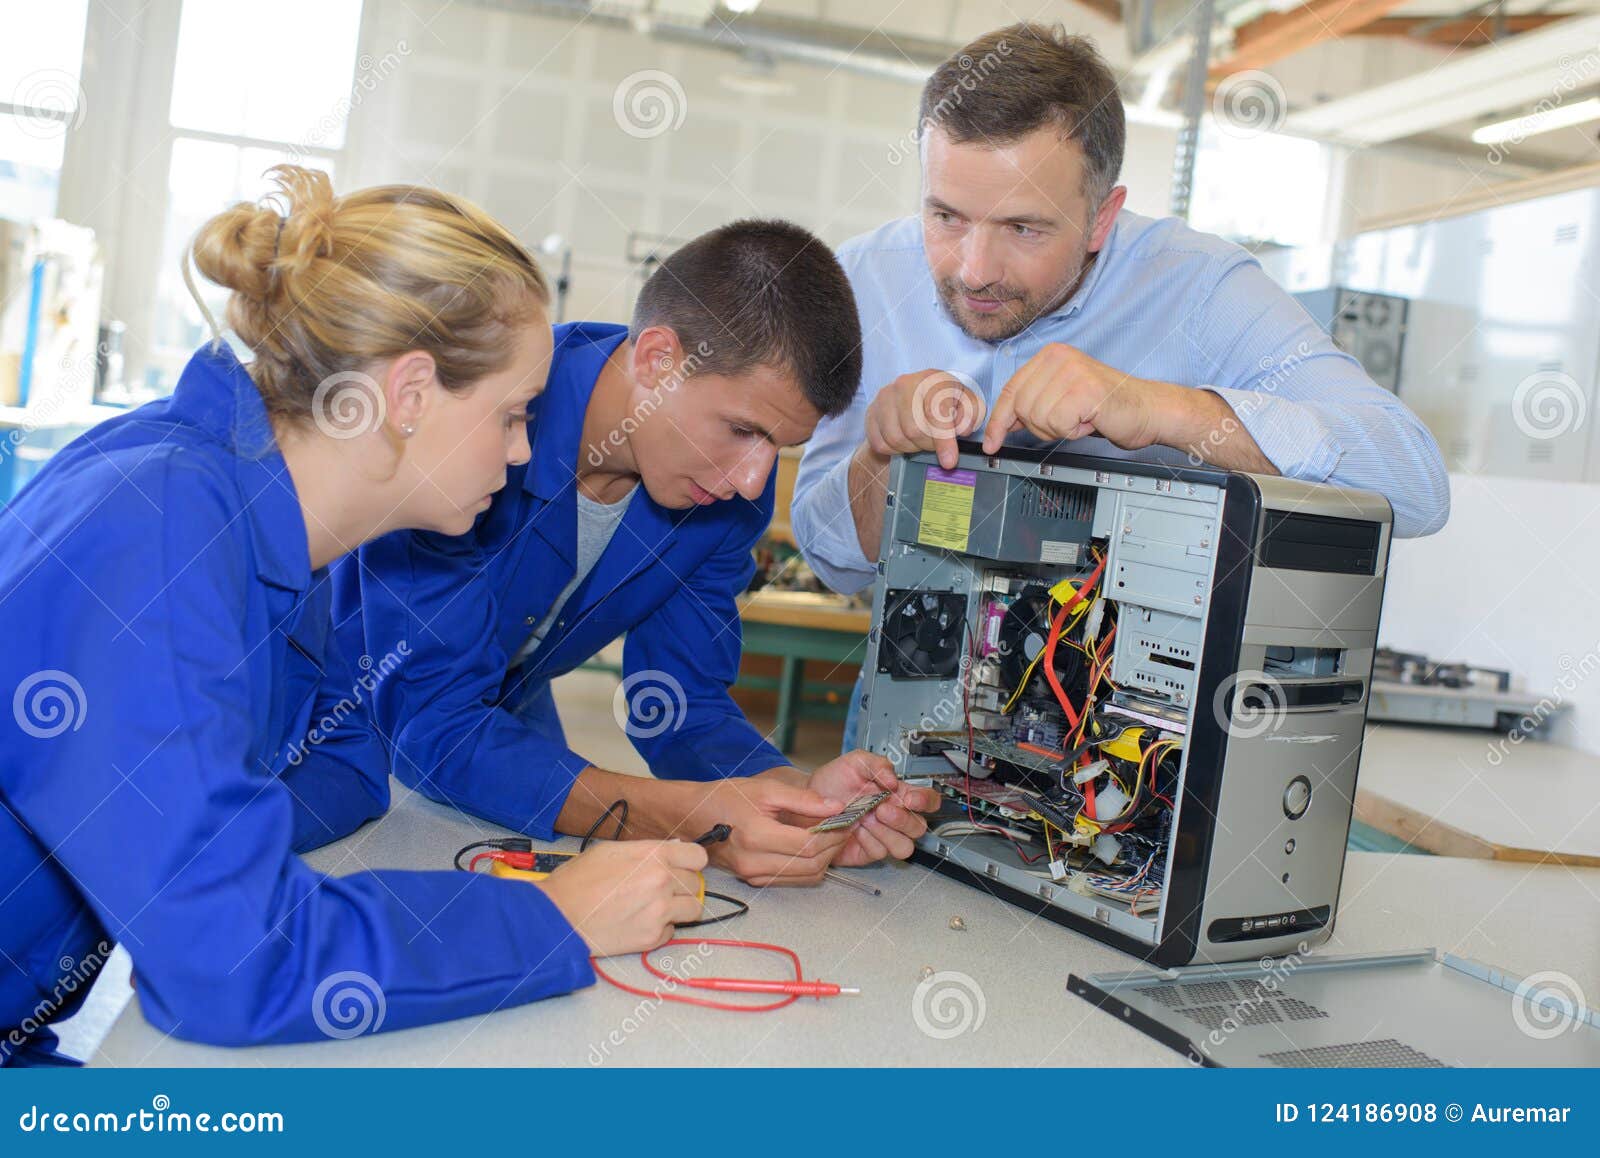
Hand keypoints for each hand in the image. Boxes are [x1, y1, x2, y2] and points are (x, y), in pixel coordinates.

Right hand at [537, 839, 706, 957]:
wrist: (557, 916)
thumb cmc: (577, 880)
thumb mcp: (611, 850)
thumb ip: (646, 851)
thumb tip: (671, 853)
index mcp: (654, 855)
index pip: (698, 857)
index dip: (691, 862)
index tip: (684, 867)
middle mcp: (663, 882)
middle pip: (696, 884)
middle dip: (682, 885)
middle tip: (661, 889)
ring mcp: (659, 911)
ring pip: (693, 910)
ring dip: (678, 908)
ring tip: (656, 907)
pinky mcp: (652, 937)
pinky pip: (671, 932)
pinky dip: (660, 929)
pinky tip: (639, 923)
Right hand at [683, 776, 848, 886]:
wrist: (691, 817)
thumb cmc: (725, 798)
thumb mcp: (765, 789)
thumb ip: (803, 799)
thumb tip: (836, 806)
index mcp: (756, 836)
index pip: (808, 844)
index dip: (833, 833)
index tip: (845, 820)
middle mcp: (754, 862)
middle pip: (811, 864)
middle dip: (833, 847)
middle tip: (843, 828)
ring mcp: (753, 875)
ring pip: (805, 876)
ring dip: (825, 858)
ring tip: (831, 836)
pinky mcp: (753, 880)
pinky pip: (793, 879)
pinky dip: (809, 866)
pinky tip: (813, 847)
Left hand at [807, 750, 940, 865]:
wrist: (808, 802)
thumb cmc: (832, 782)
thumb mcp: (855, 762)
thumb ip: (877, 764)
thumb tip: (892, 780)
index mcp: (897, 794)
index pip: (927, 800)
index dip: (925, 802)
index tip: (910, 799)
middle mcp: (894, 816)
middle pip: (919, 827)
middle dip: (903, 820)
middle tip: (881, 810)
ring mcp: (883, 836)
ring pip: (904, 846)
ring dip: (887, 834)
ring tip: (866, 820)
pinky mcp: (869, 851)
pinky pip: (879, 852)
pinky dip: (868, 841)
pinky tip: (854, 830)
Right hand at [864, 369, 986, 469]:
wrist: (916, 393)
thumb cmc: (944, 399)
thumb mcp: (966, 402)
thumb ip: (972, 414)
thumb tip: (962, 429)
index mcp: (932, 380)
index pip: (936, 413)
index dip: (944, 441)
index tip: (949, 461)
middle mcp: (905, 384)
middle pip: (915, 430)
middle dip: (929, 445)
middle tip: (937, 445)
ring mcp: (884, 397)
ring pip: (897, 438)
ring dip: (913, 447)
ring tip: (922, 441)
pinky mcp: (871, 412)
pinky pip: (881, 443)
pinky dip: (896, 449)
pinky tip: (906, 441)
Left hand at [981, 343, 1175, 454]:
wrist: (1148, 410)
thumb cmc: (1107, 407)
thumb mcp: (1062, 401)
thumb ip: (1032, 405)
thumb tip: (1002, 423)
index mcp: (1049, 355)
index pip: (1010, 390)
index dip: (998, 421)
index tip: (992, 443)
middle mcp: (1058, 357)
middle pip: (1020, 408)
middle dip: (1040, 427)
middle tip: (1068, 422)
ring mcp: (1072, 370)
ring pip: (1037, 418)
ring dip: (1059, 430)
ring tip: (1082, 418)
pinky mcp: (1085, 388)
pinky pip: (1058, 424)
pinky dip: (1073, 432)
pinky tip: (1090, 420)